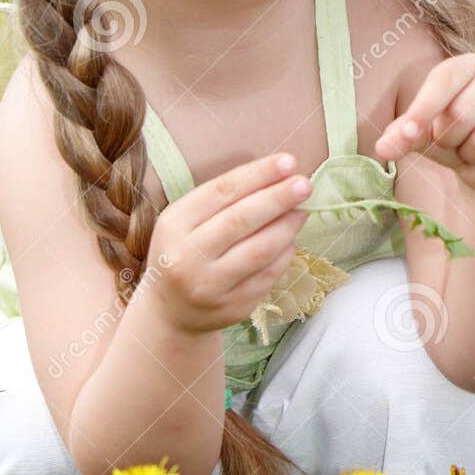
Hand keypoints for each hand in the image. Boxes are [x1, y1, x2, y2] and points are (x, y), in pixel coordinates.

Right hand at [141, 153, 311, 335]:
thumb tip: (278, 178)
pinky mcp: (232, 306)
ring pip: (259, 250)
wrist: (170, 311)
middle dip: (277, 198)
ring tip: (302, 211)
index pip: (221, 192)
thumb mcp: (186, 222)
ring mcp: (210, 285)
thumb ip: (224, 201)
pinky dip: (285, 254)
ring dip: (287, 227)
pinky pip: (268, 275)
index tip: (288, 162)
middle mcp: (188, 256)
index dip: (258, 175)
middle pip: (241, 220)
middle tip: (305, 184)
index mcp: (174, 224)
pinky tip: (291, 240)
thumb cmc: (184, 253)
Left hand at [374, 54, 474, 196]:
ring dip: (471, 159)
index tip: (407, 135)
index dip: (422, 110)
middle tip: (453, 143)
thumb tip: (383, 148)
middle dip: (448, 141)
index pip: (442, 82)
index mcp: (466, 66)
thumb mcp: (423, 134)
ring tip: (474, 152)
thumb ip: (403, 135)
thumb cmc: (453, 138)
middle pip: (461, 116)